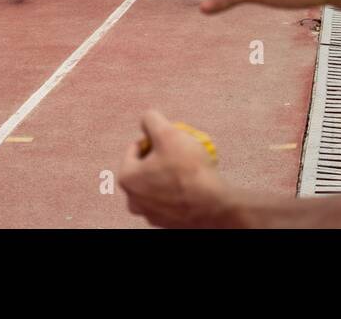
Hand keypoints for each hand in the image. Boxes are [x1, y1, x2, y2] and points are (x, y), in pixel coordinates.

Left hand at [119, 110, 226, 227]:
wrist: (213, 206)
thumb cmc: (188, 170)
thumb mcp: (168, 133)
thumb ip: (151, 119)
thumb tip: (147, 118)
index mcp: (127, 178)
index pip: (136, 148)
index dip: (154, 139)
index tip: (171, 140)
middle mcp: (133, 200)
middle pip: (144, 167)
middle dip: (159, 158)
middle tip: (179, 152)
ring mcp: (150, 214)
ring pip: (156, 184)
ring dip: (167, 174)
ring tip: (187, 168)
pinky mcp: (166, 222)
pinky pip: (168, 199)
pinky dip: (176, 191)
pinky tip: (192, 184)